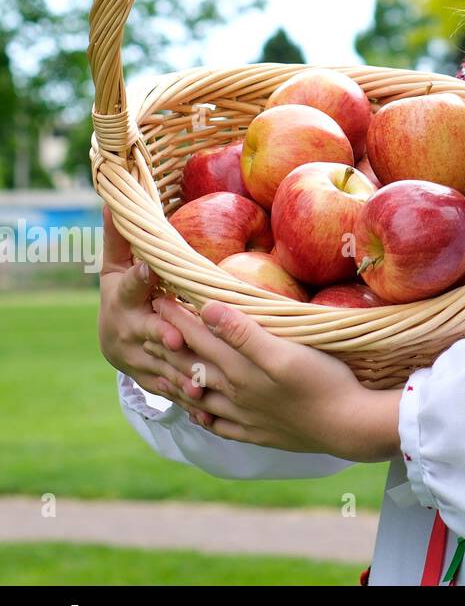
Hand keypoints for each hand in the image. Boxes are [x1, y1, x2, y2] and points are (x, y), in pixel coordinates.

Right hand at [98, 205, 210, 423]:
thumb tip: (113, 197)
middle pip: (147, 333)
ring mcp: (140, 360)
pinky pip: (174, 390)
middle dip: (161, 335)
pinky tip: (209, 408)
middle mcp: (129, 332)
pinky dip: (189, 400)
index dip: (139, 277)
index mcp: (123, 300)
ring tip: (202, 379)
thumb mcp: (118, 264)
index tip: (150, 269)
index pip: (130, 285)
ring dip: (181, 373)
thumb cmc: (126, 292)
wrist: (115, 341)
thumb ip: (121, 236)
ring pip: (163, 366)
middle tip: (176, 337)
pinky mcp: (154, 381)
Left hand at [149, 291, 400, 463]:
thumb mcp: (286, 352)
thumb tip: (208, 310)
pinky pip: (219, 425)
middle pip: (192, 366)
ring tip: (157, 373)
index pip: (200, 337)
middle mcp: (235, 393)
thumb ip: (245, 333)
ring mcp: (244, 416)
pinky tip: (199, 414)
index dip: (178, 317)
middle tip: (144, 331)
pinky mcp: (258, 432)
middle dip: (168, 346)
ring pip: (199, 398)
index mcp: (240, 369)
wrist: (347, 426)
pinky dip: (202, 416)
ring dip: (176, 382)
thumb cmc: (323, 382)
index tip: (158, 298)